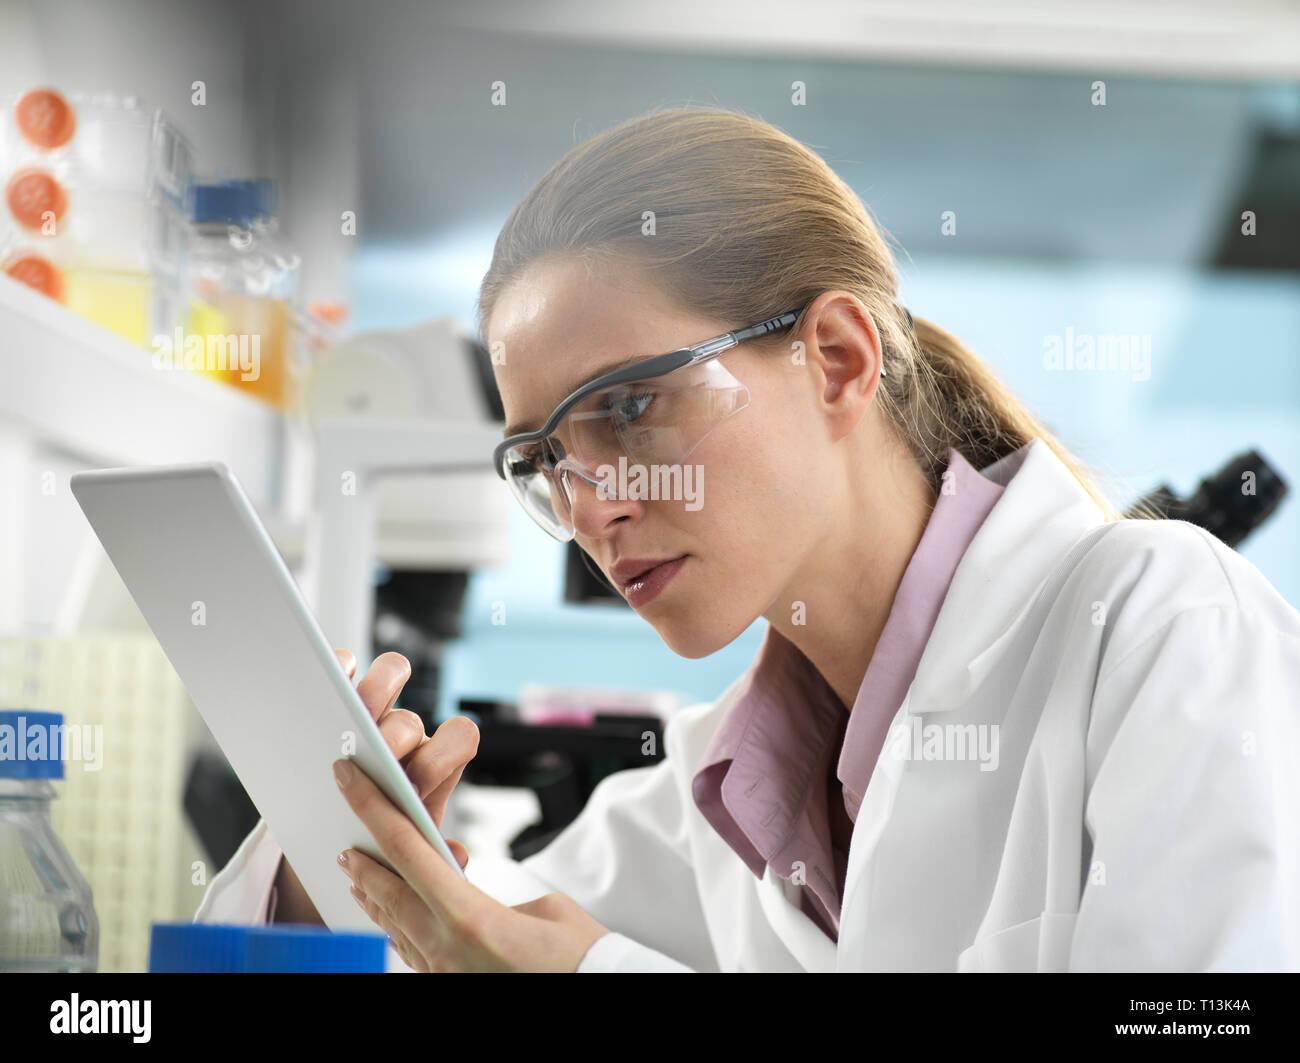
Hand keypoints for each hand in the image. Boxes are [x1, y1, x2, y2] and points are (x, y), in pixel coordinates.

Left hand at [333, 756, 609, 971]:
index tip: (348, 778)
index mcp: (469, 917)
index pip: (406, 848)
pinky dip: (392, 922)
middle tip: (341, 819)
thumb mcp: (547, 907)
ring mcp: (443, 973)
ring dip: (370, 889)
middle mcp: (445, 948)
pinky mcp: (449, 985)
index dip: (373, 807)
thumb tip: (467, 891)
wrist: (600, 994)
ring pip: (392, 923)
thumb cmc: (582, 958)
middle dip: (360, 851)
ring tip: (353, 865)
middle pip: (387, 887)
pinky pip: (410, 949)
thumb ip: (495, 892)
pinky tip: (387, 913)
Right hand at [334, 649, 475, 870]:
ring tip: (346, 723)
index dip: (440, 758)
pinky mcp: (333, 695)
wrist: (320, 834)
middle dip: (395, 739)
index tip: (412, 790)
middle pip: (414, 715)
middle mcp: (404, 732)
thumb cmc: (366, 839)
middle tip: (373, 760)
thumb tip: (457, 854)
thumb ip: (428, 856)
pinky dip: (337, 668)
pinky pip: (344, 661)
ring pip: (391, 671)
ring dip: (374, 692)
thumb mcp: (397, 853)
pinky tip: (318, 693)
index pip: (460, 737)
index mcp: (429, 765)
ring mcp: (371, 710)